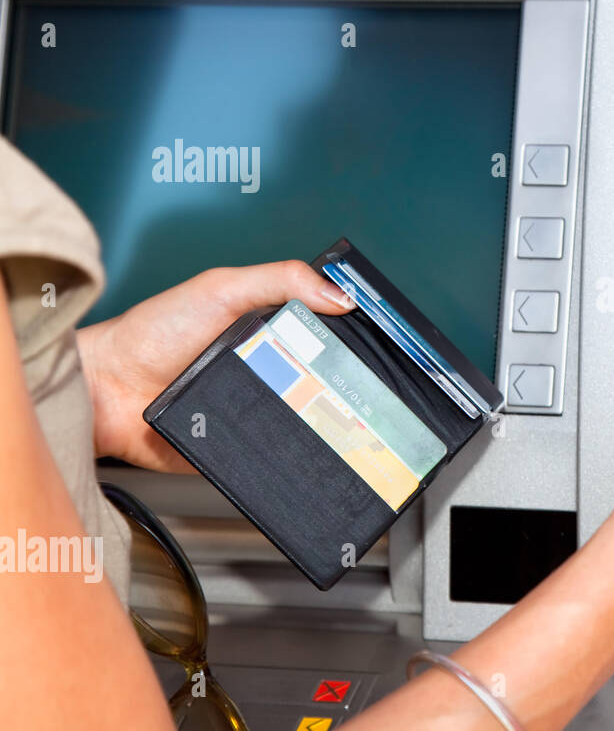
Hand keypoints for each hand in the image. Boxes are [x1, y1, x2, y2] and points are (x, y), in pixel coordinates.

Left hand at [76, 261, 355, 471]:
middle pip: (329, 377)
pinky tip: (317, 445)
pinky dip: (300, 450)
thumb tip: (341, 295)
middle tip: (374, 385)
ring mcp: (261, 408)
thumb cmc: (154, 333)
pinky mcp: (249, 446)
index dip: (358, 334)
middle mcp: (271, 369)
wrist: (108, 391)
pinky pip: (284, 450)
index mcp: (271, 329)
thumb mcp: (221, 289)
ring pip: (313, 417)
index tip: (388, 340)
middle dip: (353, 383)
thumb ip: (280, 280)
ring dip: (330, 419)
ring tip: (355, 420)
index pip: (328, 331)